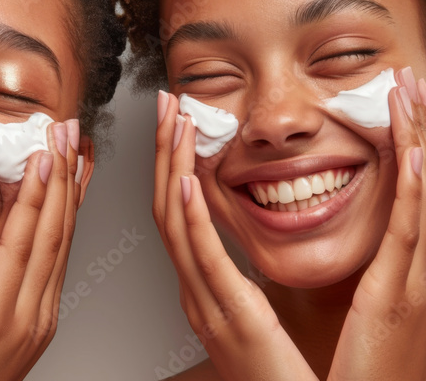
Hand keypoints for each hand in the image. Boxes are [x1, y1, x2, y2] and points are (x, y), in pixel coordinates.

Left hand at [0, 120, 88, 380]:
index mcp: (30, 318)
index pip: (54, 244)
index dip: (65, 196)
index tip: (68, 159)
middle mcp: (37, 315)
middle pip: (61, 232)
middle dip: (70, 176)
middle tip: (73, 133)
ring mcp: (26, 318)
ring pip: (51, 232)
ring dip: (58, 177)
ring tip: (62, 135)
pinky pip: (22, 248)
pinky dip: (35, 203)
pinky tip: (39, 168)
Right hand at [153, 91, 318, 380]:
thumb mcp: (260, 322)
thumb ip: (247, 287)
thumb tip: (248, 255)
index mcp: (207, 291)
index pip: (179, 215)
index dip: (174, 163)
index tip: (180, 122)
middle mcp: (198, 294)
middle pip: (168, 208)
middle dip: (165, 151)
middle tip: (167, 104)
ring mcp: (208, 306)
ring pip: (176, 222)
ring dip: (172, 165)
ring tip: (174, 121)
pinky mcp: (232, 319)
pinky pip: (204, 258)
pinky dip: (191, 216)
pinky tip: (187, 180)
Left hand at [327, 66, 425, 380]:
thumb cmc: (364, 374)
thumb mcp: (366, 314)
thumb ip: (361, 276)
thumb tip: (327, 240)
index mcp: (406, 273)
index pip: (415, 195)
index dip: (410, 146)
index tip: (396, 104)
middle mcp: (418, 271)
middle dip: (420, 129)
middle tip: (407, 80)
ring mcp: (416, 282)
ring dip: (420, 139)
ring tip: (408, 92)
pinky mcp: (401, 297)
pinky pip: (413, 231)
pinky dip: (417, 187)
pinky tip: (414, 149)